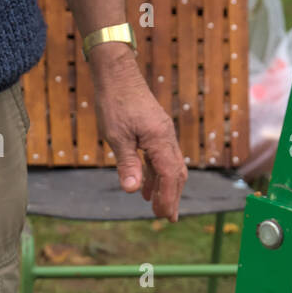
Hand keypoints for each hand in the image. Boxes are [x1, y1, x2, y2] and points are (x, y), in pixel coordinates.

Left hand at [88, 43, 186, 222]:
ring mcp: (162, 133)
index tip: (165, 216)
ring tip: (155, 207)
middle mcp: (166, 137)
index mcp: (159, 140)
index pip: (169, 176)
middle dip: (172, 197)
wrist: (117, 74)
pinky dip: (155, 174)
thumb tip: (131, 190)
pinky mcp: (155, 131)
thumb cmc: (115, 103)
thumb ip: (127, 164)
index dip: (168, 198)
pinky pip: (160, 157)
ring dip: (163, 188)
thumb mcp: (117, 137)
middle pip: (176, 173)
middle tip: (167, 218)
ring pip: (169, 166)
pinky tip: (144, 187)